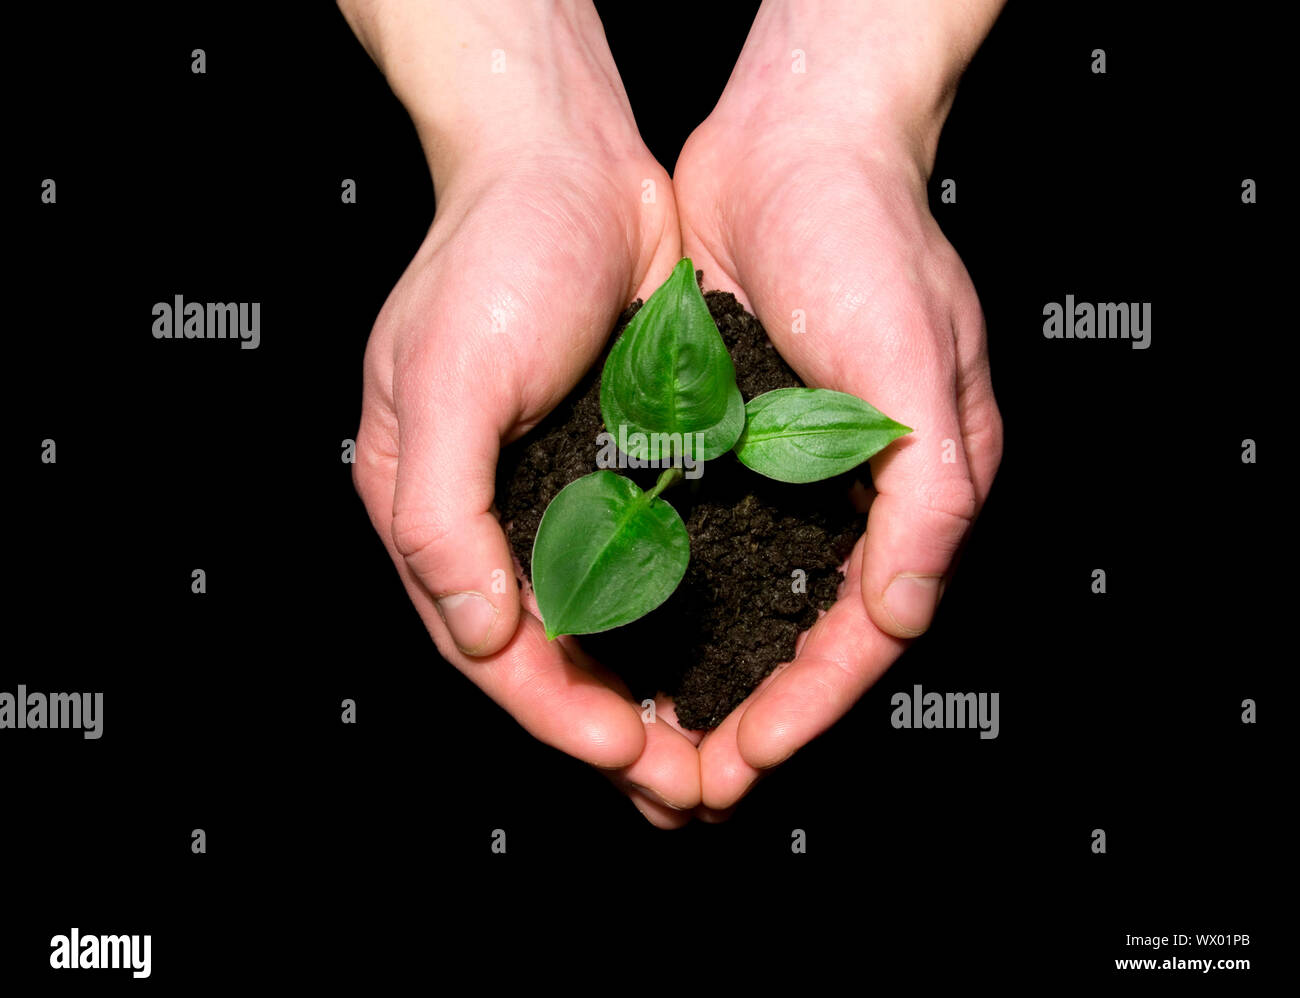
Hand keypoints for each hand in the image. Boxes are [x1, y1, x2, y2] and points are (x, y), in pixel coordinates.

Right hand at [343, 0, 701, 825]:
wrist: (567, 166)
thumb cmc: (491, 257)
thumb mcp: (442, 381)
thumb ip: (440, 514)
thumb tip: (480, 631)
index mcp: (431, 510)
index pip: (489, 646)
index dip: (553, 710)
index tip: (624, 751)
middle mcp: (494, 518)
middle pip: (550, 656)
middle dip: (609, 729)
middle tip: (683, 788)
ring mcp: (560, 495)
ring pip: (606, 628)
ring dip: (649, 694)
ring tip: (707, 757)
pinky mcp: (621, 468)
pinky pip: (649, 568)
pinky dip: (679, 623)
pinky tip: (720, 660)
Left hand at [672, 0, 1005, 813]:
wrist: (792, 142)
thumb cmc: (871, 234)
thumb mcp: (922, 361)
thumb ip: (927, 496)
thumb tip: (903, 614)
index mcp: (910, 489)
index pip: (859, 630)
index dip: (807, 703)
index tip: (750, 757)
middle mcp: (846, 492)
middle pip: (796, 635)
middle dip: (747, 713)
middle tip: (686, 782)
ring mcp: (782, 469)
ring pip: (741, 603)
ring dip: (697, 670)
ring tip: (645, 735)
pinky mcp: (724, 438)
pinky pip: (696, 539)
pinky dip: (666, 594)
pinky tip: (620, 632)